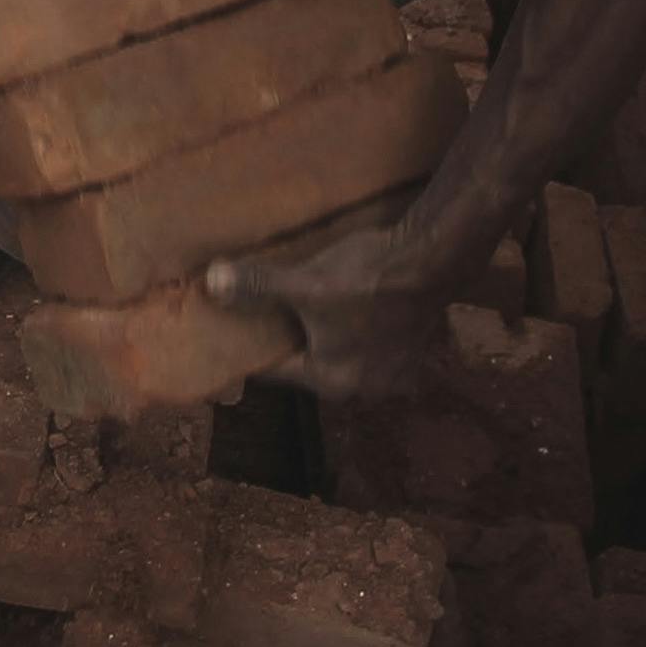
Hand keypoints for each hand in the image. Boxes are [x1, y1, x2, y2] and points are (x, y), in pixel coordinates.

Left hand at [199, 205, 456, 398]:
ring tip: (307, 305)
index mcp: (331, 381)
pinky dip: (355, 327)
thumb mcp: (303, 283)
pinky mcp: (412, 349)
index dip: (252, 346)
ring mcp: (394, 372)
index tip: (233, 330)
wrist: (432, 259)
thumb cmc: (365, 277)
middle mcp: (364, 387)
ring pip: (341, 351)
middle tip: (266, 311)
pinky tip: (348, 303)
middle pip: (310, 361)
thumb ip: (256, 286)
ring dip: (325, 333)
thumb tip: (212, 282)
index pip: (276, 368)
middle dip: (290, 338)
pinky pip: (370, 342)